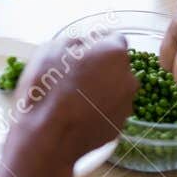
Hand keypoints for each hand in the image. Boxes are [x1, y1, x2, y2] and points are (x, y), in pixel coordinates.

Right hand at [0, 33, 137, 176]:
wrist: (48, 138)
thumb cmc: (48, 90)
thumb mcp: (51, 49)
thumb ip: (75, 42)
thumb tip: (82, 46)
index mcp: (114, 53)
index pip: (111, 38)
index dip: (94, 43)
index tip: (79, 51)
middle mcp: (128, 78)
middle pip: (115, 66)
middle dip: (99, 67)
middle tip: (72, 75)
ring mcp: (125, 105)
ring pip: (113, 89)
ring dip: (99, 89)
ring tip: (72, 98)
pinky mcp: (118, 127)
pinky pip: (109, 110)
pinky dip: (97, 109)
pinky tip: (76, 114)